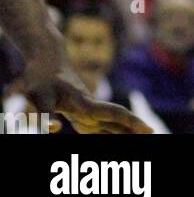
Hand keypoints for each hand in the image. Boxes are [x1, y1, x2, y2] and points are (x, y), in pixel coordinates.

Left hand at [19, 38, 151, 133]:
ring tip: (146, 134)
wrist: (45, 60)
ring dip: (128, 130)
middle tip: (154, 132)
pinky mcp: (82, 115)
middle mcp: (89, 106)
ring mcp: (88, 110)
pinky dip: (115, 133)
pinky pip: (103, 126)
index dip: (131, 122)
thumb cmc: (38, 77)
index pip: (113, 113)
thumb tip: (56, 129)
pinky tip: (122, 137)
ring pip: (113, 121)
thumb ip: (44, 114)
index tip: (148, 128)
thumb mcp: (37, 96)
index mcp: (83, 101)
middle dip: (136, 125)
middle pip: (118, 115)